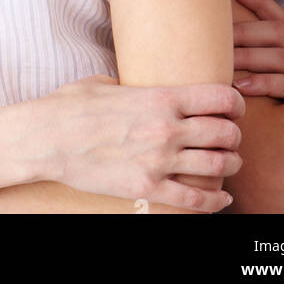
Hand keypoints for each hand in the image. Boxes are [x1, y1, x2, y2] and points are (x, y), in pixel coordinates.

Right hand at [41, 74, 243, 211]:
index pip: (219, 97)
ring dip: (231, 166)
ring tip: (230, 165)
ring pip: (217, 166)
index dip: (235, 104)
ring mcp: (159, 161)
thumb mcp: (106, 82)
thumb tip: (134, 82)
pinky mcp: (147, 188)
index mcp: (161, 97)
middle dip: (235, 136)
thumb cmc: (72, 105)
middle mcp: (167, 128)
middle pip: (225, 133)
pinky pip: (194, 200)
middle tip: (232, 138)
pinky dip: (215, 202)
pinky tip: (221, 199)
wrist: (47, 137)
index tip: (234, 108)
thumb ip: (131, 83)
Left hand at [232, 0, 283, 98]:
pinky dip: (262, 84)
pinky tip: (241, 88)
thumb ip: (260, 60)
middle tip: (217, 35)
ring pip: (282, 56)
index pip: (281, 18)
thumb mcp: (282, 79)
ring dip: (249, 57)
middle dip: (245, 31)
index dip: (260, 1)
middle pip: (278, 33)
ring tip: (225, 63)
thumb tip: (226, 41)